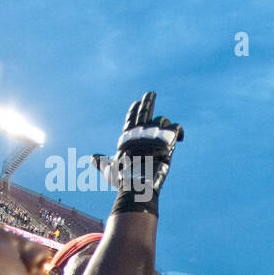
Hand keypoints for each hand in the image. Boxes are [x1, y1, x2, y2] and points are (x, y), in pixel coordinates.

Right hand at [93, 92, 182, 213]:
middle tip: (151, 93)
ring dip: (166, 124)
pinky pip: (175, 128)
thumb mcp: (109, 168)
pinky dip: (179, 130)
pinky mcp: (166, 139)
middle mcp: (139, 132)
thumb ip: (101, 162)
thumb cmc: (122, 177)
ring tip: (170, 129)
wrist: (137, 180)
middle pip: (145, 111)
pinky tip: (181, 136)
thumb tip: (92, 158)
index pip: (130, 119)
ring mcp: (153, 134)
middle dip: (148, 101)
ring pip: (162, 120)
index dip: (134, 111)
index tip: (137, 102)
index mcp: (127, 137)